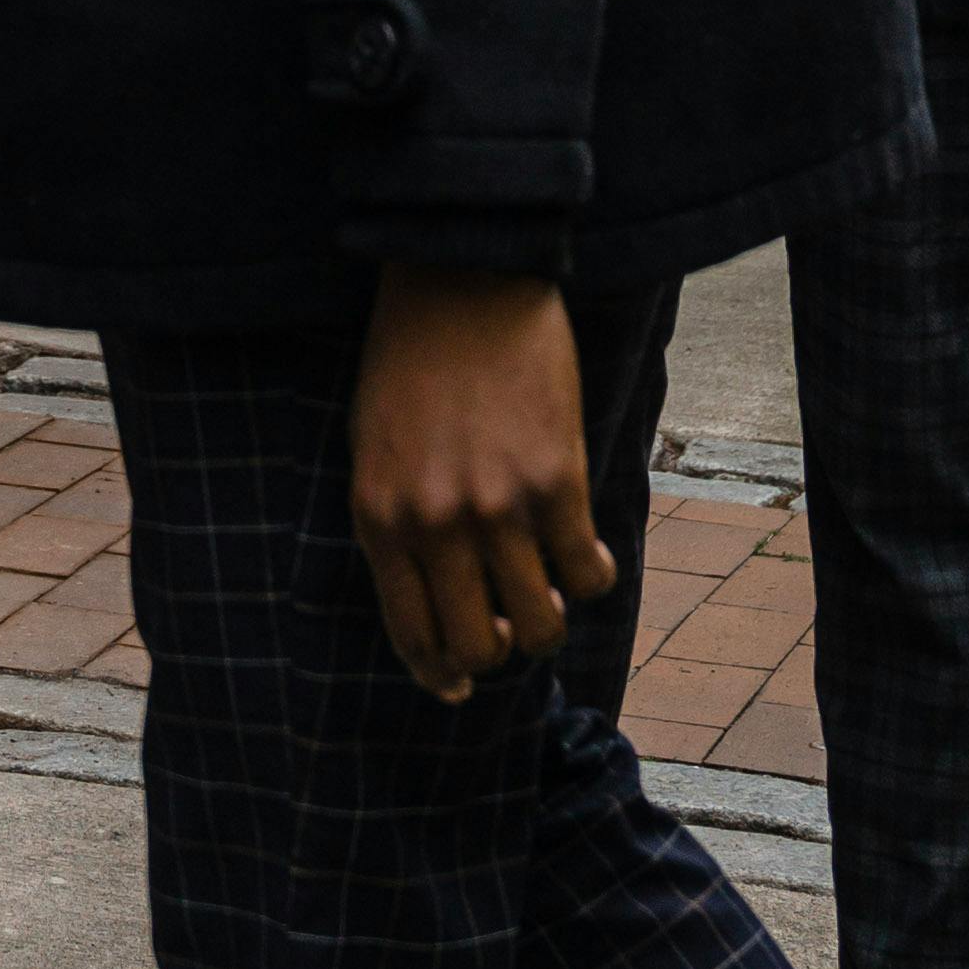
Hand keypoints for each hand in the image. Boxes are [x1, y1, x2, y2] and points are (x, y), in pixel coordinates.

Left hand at [348, 265, 614, 702]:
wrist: (460, 278)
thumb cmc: (411, 360)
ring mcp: (498, 507)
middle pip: (479, 647)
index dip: (439, 675)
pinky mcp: (557, 480)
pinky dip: (594, 576)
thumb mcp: (374, 448)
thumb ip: (397, 522)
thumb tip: (436, 600)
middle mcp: (435, 525)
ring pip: (541, 624)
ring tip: (554, 587)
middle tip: (514, 625)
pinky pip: (587, 572)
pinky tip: (591, 554)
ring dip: (551, 621)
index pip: (412, 634)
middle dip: (498, 652)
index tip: (458, 689)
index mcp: (380, 519)